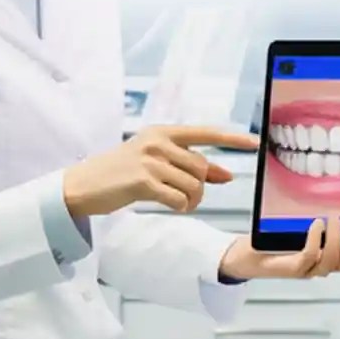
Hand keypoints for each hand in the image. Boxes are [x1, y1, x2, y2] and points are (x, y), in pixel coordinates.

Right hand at [63, 125, 256, 217]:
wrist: (84, 185)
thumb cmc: (123, 173)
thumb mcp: (156, 162)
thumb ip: (191, 166)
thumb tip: (227, 175)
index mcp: (163, 132)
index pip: (206, 133)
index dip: (232, 139)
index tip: (255, 143)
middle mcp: (158, 141)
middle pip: (201, 167)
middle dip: (201, 187)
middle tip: (187, 198)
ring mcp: (150, 159)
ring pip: (193, 184)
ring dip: (192, 200)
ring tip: (178, 202)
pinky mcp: (142, 180)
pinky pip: (178, 198)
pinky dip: (179, 206)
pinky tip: (169, 205)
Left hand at [217, 216, 339, 280]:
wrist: (245, 254)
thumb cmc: (278, 235)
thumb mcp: (309, 218)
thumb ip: (332, 208)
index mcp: (337, 252)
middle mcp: (328, 264)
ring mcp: (311, 269)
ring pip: (335, 264)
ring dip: (336, 240)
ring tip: (331, 219)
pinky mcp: (292, 268)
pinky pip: (310, 260)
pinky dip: (316, 241)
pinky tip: (314, 225)